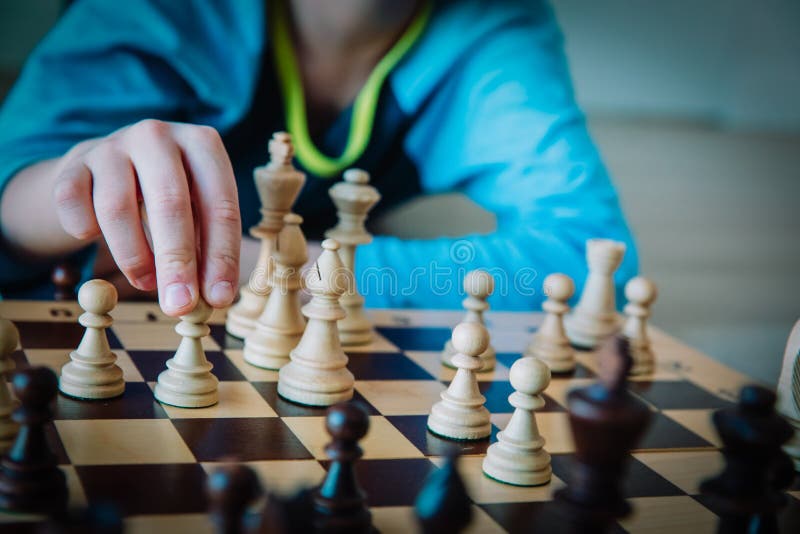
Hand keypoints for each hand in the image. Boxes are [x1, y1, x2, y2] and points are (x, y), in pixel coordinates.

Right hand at [53, 119, 240, 315]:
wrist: (109, 166)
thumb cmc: (169, 195)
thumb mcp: (198, 211)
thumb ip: (208, 250)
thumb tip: (213, 298)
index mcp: (203, 144)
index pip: (220, 204)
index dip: (222, 256)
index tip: (219, 298)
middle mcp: (158, 136)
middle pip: (171, 204)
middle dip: (177, 262)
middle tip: (180, 305)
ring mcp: (113, 146)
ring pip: (117, 208)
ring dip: (133, 256)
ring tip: (145, 283)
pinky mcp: (74, 162)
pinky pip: (73, 203)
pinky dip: (84, 230)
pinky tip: (94, 240)